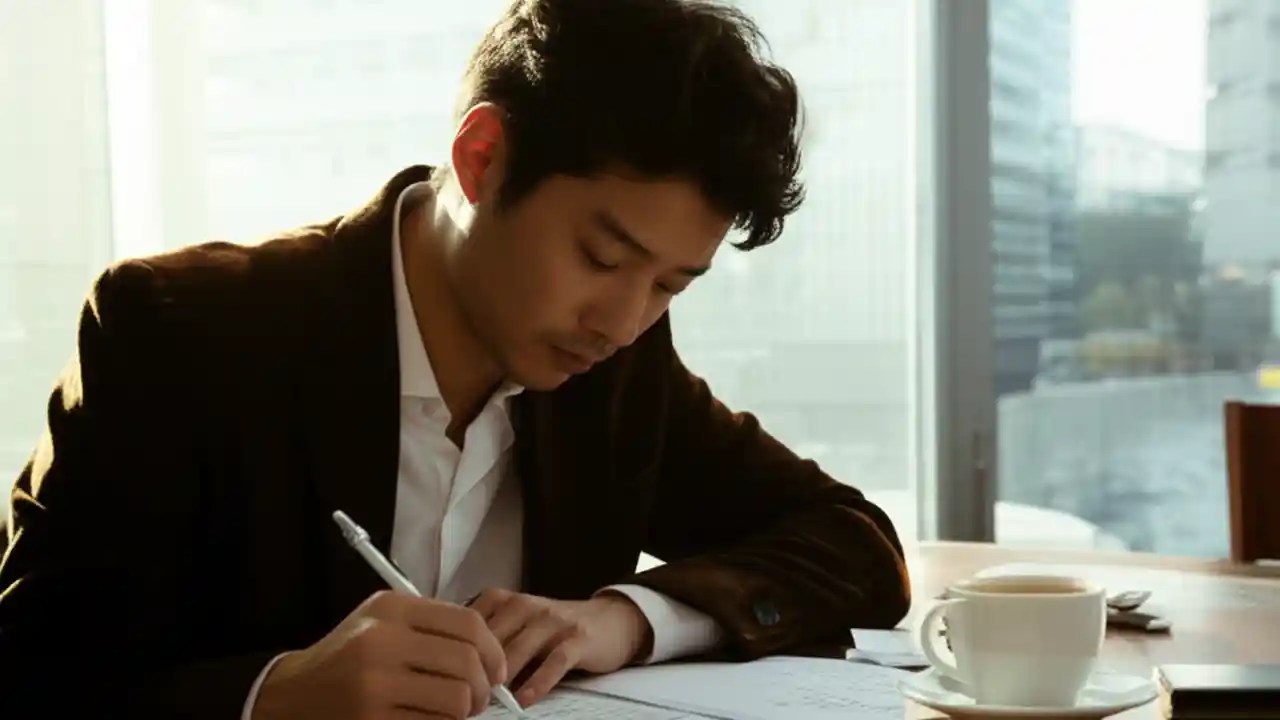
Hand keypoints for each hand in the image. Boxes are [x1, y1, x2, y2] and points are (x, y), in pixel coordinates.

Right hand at [252, 590, 506, 719]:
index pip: (467, 622)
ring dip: (467, 711)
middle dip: (486, 686)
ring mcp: (375, 682)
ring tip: (459, 712)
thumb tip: (491, 654)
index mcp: (391, 608)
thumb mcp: (382, 621)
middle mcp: (382, 640)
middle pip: (467, 661)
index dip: (494, 650)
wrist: (293, 694)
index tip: (498, 670)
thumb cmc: (350, 657)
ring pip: (457, 698)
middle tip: (482, 698)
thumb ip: (431, 626)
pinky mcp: (372, 718)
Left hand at [469, 589, 652, 706]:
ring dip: (503, 677)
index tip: (445, 669)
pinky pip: (555, 661)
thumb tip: (452, 664)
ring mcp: (555, 621)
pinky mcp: (578, 639)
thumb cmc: (554, 629)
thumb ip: (491, 636)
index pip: (473, 619)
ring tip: (488, 701)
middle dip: (476, 665)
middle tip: (463, 692)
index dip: (457, 645)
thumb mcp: (520, 623)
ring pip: (520, 648)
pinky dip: (538, 682)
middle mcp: (529, 605)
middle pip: (493, 636)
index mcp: (509, 600)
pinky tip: (525, 700)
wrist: (609, 621)